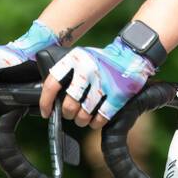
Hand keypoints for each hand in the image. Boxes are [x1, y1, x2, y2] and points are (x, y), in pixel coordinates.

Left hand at [39, 36, 156, 129]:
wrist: (131, 55)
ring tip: (82, 118)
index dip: (46, 102)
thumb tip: (51, 98)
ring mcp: (103, 83)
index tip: (46, 112)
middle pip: (69, 105)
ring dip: (81, 120)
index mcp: (75, 59)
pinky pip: (100, 118)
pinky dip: (96, 123)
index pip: (52, 84)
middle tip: (71, 112)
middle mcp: (87, 70)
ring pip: (83, 115)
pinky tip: (95, 120)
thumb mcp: (81, 57)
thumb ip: (66, 73)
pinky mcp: (117, 95)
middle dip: (68, 114)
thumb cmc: (101, 60)